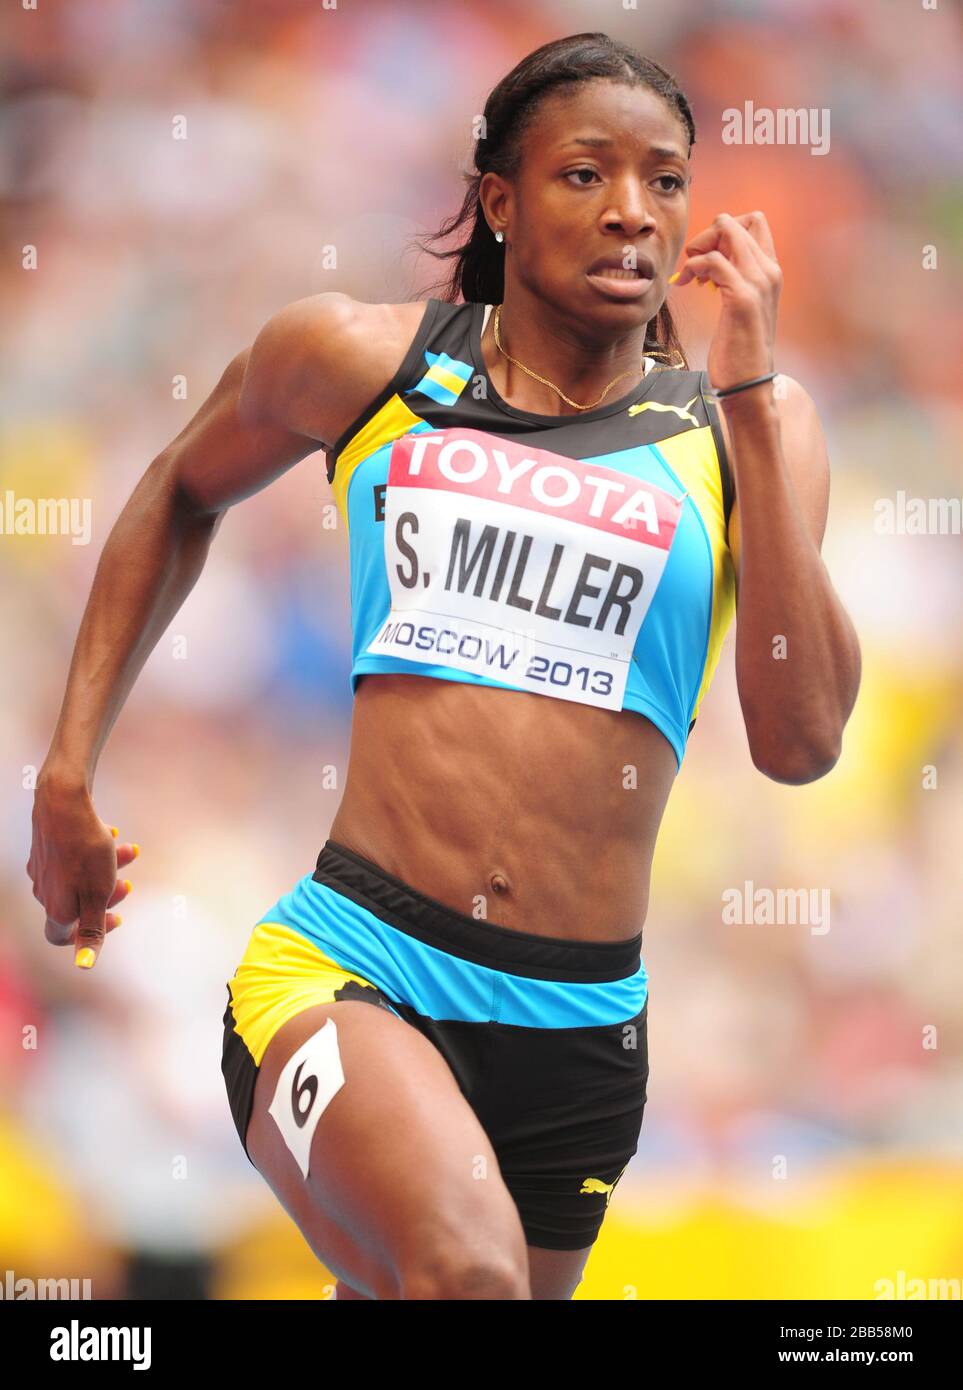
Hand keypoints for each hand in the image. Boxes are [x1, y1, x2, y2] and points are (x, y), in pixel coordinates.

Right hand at [27, 776, 138, 968]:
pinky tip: (111, 832)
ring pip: (80, 876)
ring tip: (130, 851)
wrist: (64, 802)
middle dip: (107, 895)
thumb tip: (85, 965)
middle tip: (128, 884)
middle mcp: (43, 890)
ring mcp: (43, 867)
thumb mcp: (97, 895)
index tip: (115, 919)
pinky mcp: (47, 846)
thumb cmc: (84, 850)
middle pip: (77, 904)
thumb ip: (91, 930)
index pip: (64, 937)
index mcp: (55, 908)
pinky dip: (95, 850)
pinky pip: (74, 855)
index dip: (89, 936)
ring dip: (108, 868)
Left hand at [670, 211, 781, 396]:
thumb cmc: (738, 349)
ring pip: (728, 232)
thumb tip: (713, 259)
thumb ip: (734, 279)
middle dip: (708, 235)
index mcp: (769, 271)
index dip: (724, 230)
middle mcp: (769, 271)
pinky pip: (714, 261)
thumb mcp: (740, 306)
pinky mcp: (742, 298)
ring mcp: (758, 283)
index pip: (754, 222)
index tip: (708, 258)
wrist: (748, 384)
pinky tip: (687, 284)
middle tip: (694, 264)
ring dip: (699, 248)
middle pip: (739, 221)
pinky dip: (694, 266)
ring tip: (689, 276)